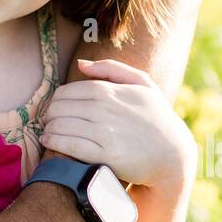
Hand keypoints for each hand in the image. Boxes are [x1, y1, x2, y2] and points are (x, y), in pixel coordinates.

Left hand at [39, 58, 196, 189]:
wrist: (173, 154)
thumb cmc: (156, 116)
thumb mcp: (142, 84)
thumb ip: (111, 68)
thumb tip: (80, 65)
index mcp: (111, 91)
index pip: (69, 91)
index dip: (56, 98)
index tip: (54, 105)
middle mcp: (106, 110)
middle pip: (61, 108)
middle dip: (49, 113)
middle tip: (47, 119)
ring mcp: (106, 133)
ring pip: (62, 126)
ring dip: (49, 127)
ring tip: (47, 130)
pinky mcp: (107, 155)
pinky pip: (71, 146)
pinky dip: (55, 141)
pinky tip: (49, 140)